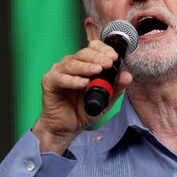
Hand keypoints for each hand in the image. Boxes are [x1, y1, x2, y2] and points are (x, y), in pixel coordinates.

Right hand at [32, 40, 132, 154]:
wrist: (67, 128)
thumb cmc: (82, 110)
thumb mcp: (105, 100)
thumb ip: (116, 88)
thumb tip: (127, 76)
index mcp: (84, 65)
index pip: (93, 49)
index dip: (103, 50)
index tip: (114, 57)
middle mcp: (71, 65)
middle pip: (83, 53)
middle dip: (98, 57)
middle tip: (108, 63)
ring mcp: (59, 72)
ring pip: (72, 63)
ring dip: (86, 67)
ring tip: (98, 70)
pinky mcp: (49, 82)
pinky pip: (61, 78)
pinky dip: (72, 80)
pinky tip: (83, 83)